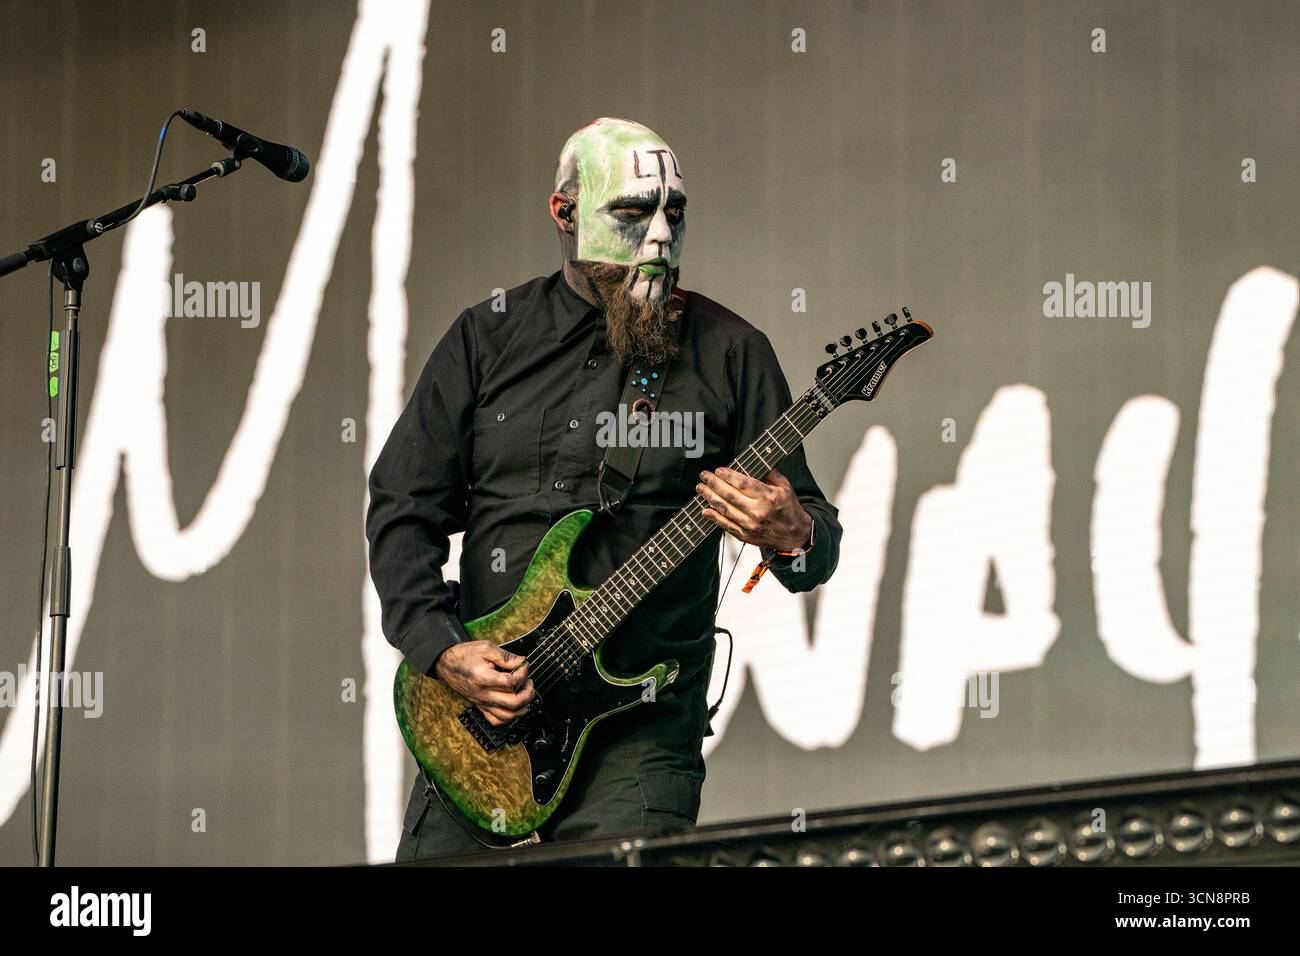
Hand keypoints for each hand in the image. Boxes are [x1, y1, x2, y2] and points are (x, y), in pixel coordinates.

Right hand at [434, 640, 534, 725]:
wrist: (446, 664)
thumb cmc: (464, 655)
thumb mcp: (485, 647)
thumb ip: (505, 656)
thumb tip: (521, 662)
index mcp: (483, 679)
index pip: (511, 683)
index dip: (523, 673)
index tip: (523, 665)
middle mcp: (483, 695)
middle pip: (514, 703)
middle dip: (528, 692)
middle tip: (528, 681)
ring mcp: (482, 703)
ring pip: (508, 716)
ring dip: (523, 707)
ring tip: (524, 693)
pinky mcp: (480, 706)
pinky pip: (497, 720)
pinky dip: (510, 717)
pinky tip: (514, 706)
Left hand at [696, 466, 813, 552]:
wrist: (794, 534)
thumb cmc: (789, 509)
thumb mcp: (784, 487)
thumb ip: (769, 473)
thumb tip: (754, 462)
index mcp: (769, 497)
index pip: (743, 484)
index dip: (728, 476)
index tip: (718, 470)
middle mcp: (759, 512)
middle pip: (730, 496)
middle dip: (714, 484)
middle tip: (704, 476)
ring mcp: (751, 525)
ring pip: (725, 510)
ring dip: (710, 498)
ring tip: (701, 489)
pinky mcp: (745, 536)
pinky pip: (726, 525)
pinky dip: (714, 517)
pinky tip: (705, 510)